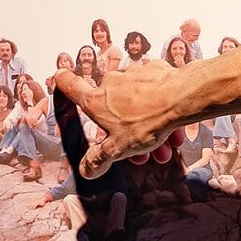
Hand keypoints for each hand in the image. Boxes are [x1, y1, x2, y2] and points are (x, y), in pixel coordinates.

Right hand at [50, 63, 192, 177]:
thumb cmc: (148, 119)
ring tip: (164, 147)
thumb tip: (86, 169)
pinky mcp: (155, 71)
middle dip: (126, 131)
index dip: (63, 82)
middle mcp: (112, 83)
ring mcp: (134, 75)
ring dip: (147, 126)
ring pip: (136, 103)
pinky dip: (160, 109)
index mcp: (97, 100)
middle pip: (113, 108)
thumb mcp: (119, 148)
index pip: (72, 86)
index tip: (59, 76)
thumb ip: (99, 159)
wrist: (182, 97)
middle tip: (142, 151)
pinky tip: (173, 126)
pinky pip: (154, 94)